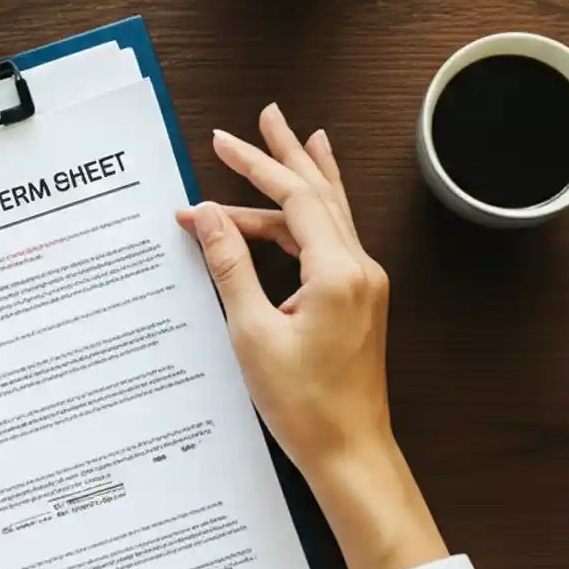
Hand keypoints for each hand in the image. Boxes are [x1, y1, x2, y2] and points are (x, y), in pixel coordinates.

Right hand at [177, 103, 447, 568]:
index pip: (293, 197)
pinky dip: (312, 213)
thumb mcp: (252, 331)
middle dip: (286, 154)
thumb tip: (205, 217)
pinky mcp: (358, 299)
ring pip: (328, 214)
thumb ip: (230, 266)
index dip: (255, 166)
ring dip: (302, 178)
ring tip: (291, 139)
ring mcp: (363, 284)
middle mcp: (359, 269)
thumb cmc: (305, 404)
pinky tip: (307, 202)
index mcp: (337, 272)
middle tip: (265, 116)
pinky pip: (333, 239)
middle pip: (319, 193)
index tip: (222, 143)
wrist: (350, 452)